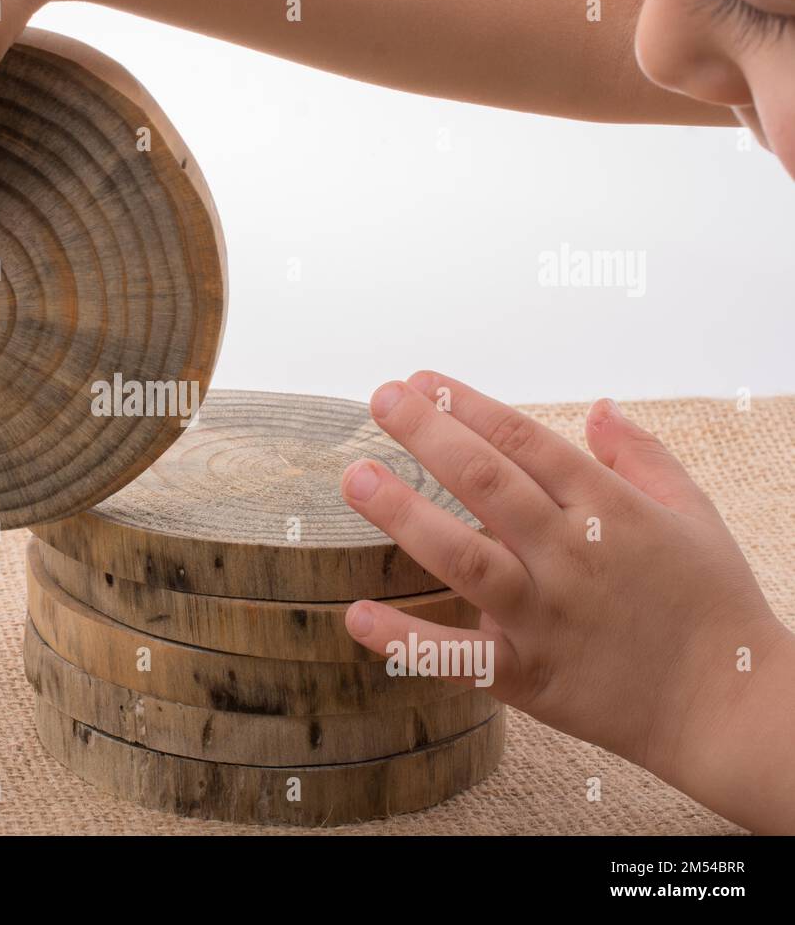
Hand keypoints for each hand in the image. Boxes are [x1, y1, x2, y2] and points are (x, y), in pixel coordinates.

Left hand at [340, 371, 794, 831]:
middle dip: (428, 433)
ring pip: (462, 556)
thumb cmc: (713, 605)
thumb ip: (642, 456)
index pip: (525, 441)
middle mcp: (570, 554)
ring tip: (356, 478)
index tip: (420, 380)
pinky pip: (457, 656)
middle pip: (485, 480)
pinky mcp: (529, 676)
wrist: (731, 706)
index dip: (468, 405)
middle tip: (380, 399)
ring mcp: (544, 616)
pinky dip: (405, 639)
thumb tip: (598, 407)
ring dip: (403, 514)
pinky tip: (356, 615)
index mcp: (609, 508)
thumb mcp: (694, 514)